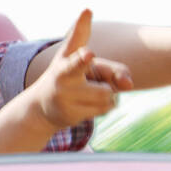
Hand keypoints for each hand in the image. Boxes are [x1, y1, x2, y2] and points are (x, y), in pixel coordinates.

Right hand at [28, 9, 132, 130]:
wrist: (41, 108)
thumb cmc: (71, 79)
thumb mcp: (86, 64)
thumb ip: (111, 67)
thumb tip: (129, 84)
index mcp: (66, 65)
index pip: (76, 61)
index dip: (83, 57)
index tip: (88, 54)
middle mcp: (63, 82)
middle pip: (106, 89)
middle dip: (107, 84)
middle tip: (90, 82)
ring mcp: (65, 101)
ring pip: (107, 98)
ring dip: (108, 96)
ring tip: (91, 93)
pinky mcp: (70, 116)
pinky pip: (103, 110)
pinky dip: (103, 106)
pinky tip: (88, 105)